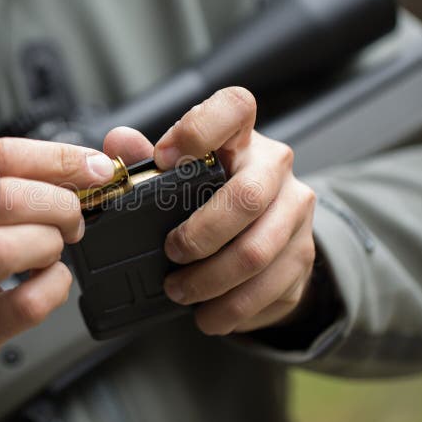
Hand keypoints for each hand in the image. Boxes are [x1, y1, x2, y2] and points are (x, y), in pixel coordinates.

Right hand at [0, 138, 114, 394]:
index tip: (95, 167)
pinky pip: (24, 304)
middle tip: (73, 217)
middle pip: (5, 199)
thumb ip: (4, 181)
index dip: (58, 158)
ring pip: (5, 249)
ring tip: (53, 248)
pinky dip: (54, 287)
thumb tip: (85, 164)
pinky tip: (50, 281)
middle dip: (59, 203)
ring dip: (50, 243)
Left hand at [104, 87, 315, 335]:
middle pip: (247, 197)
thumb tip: (118, 142)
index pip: (235, 107)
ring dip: (210, 280)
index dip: (201, 129)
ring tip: (180, 292)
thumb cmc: (215, 198)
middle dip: (201, 234)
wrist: (271, 236)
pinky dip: (231, 309)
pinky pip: (269, 288)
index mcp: (241, 137)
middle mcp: (275, 168)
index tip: (165, 158)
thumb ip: (146, 159)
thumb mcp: (181, 174)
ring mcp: (296, 211)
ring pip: (257, 252)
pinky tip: (209, 314)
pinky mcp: (304, 255)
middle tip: (171, 253)